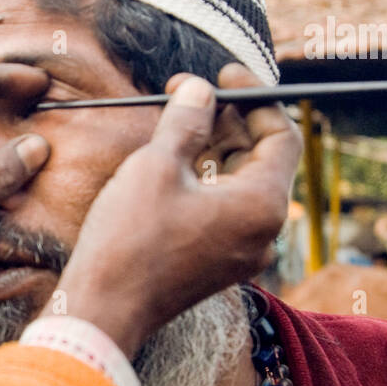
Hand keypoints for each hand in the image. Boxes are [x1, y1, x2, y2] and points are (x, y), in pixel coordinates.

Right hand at [54, 63, 301, 358]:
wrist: (104, 309)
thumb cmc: (129, 240)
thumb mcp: (155, 166)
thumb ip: (186, 121)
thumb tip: (199, 90)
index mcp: (262, 206)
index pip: (282, 135)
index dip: (256, 97)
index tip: (223, 76)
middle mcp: (263, 232)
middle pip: (262, 159)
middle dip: (228, 120)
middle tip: (189, 94)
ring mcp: (242, 251)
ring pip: (240, 184)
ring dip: (213, 148)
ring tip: (174, 125)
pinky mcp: (217, 262)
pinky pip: (223, 209)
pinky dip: (205, 180)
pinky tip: (170, 164)